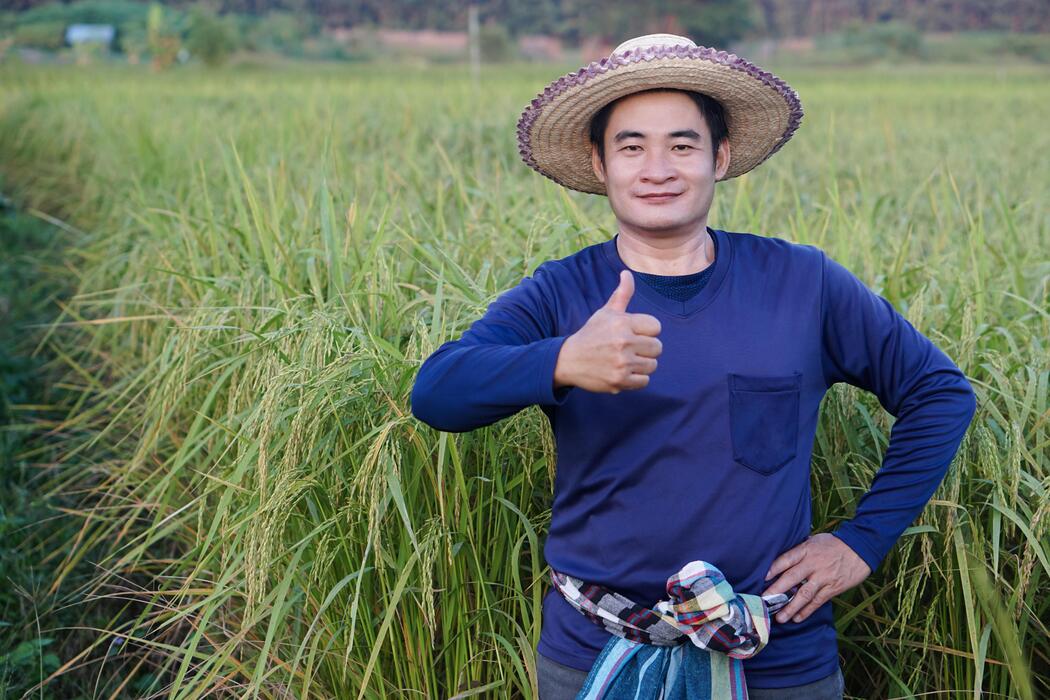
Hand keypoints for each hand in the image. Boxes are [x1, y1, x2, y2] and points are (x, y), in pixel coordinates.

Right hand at [554, 270, 662, 393]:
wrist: (569, 360)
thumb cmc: (591, 334)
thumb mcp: (605, 313)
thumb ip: (622, 294)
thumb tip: (627, 273)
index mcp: (622, 323)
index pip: (656, 327)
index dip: (646, 331)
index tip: (633, 334)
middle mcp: (623, 342)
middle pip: (657, 347)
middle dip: (646, 349)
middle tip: (630, 349)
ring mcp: (622, 363)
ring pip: (652, 365)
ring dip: (642, 364)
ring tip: (626, 361)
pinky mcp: (619, 381)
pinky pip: (644, 381)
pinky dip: (636, 379)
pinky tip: (623, 372)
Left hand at [760, 533, 870, 623]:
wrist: (861, 548)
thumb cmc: (835, 543)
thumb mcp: (815, 540)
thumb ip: (800, 550)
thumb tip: (783, 558)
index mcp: (806, 550)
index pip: (786, 559)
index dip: (774, 568)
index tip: (763, 578)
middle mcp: (813, 564)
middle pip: (791, 578)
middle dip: (776, 590)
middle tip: (764, 601)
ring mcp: (823, 577)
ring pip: (804, 594)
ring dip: (791, 607)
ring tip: (780, 618)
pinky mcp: (833, 588)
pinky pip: (818, 601)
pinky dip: (807, 611)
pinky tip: (797, 618)